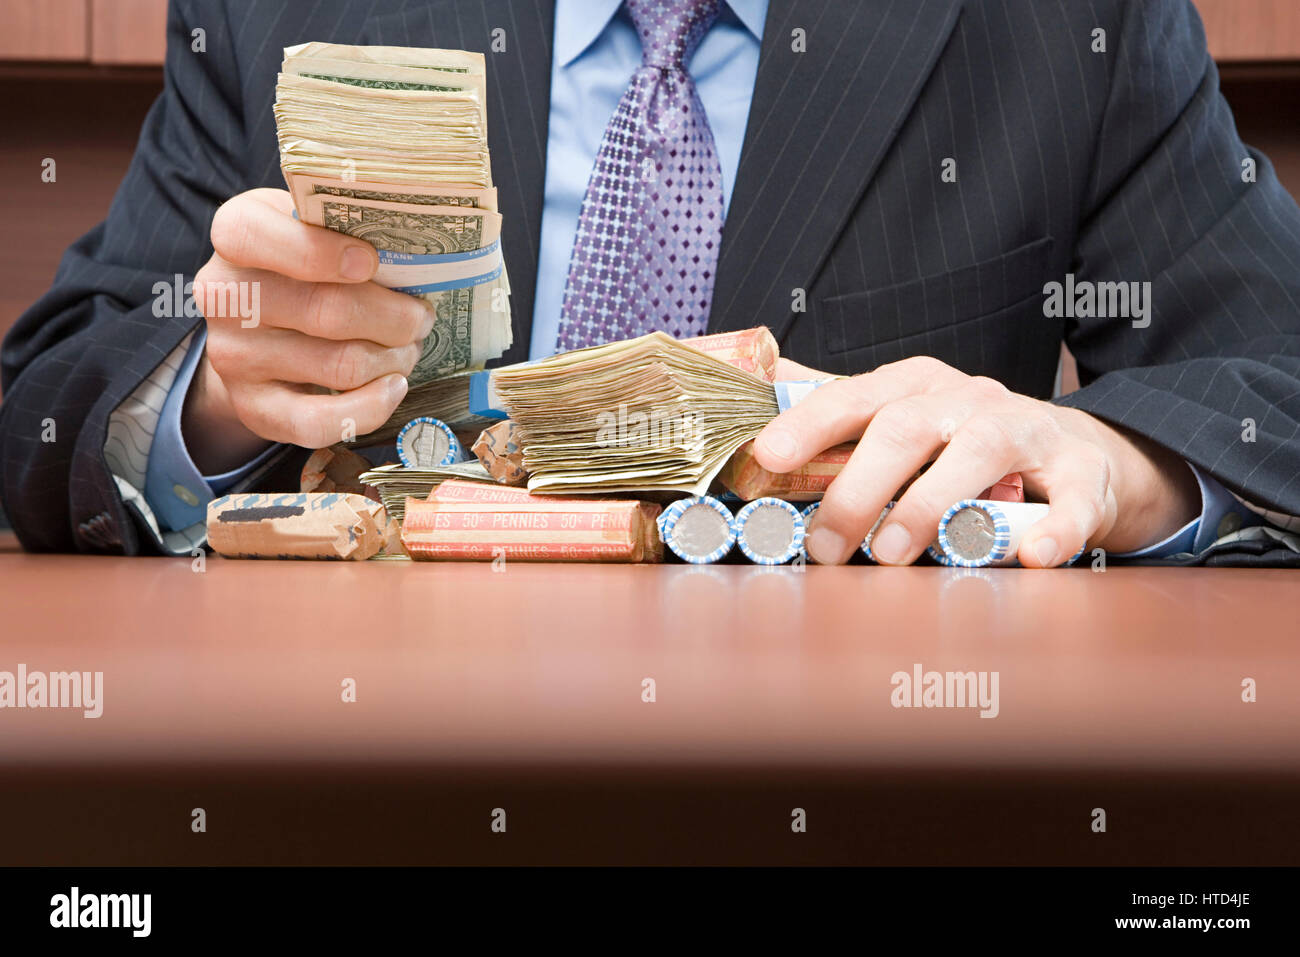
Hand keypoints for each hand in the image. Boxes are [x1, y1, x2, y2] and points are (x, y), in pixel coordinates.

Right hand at [184, 188, 430, 472]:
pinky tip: (394, 387)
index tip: (371, 262)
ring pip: (339, 364)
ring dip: (393, 358)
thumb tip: (411, 254)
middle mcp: (225, 296)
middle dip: (393, 317)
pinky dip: (371, 406)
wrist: (260, 328)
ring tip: (408, 347)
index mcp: (235, 235)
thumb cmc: (305, 267)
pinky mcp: (255, 407)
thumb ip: (346, 229)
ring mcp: (234, 356)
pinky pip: (318, 421)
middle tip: (421, 317)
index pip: (257, 236)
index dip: (323, 252)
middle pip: (326, 310)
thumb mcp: (315, 227)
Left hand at [754, 356, 1200, 565]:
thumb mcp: (904, 416)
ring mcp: (1029, 431)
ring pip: (978, 453)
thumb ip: (837, 412)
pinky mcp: (1083, 473)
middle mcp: (969, 399)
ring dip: (929, 504)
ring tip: (892, 554)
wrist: (1081, 454)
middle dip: (857, 488)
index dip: (808, 424)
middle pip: (906, 427)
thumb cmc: (968, 442)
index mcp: (917, 386)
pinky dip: (1053, 529)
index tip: (767, 457)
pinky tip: (1030, 557)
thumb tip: (756, 389)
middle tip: (824, 548)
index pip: (854, 396)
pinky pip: (1071, 500)